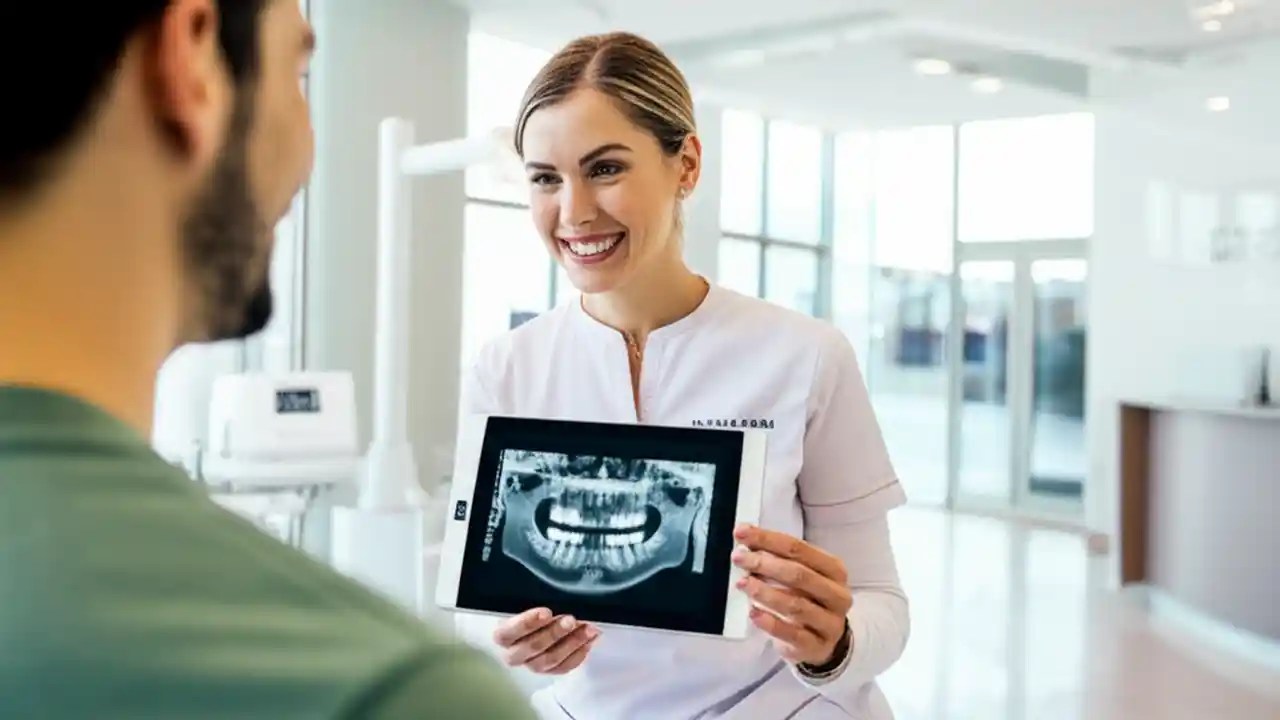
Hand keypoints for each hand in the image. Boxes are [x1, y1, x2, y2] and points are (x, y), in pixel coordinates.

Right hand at [492, 608, 599, 674]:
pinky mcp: (548, 670)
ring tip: (588, 629)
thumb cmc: (528, 606)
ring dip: (572, 643)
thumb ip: (533, 598)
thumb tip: (551, 591)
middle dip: (555, 633)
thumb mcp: (525, 599)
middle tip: (571, 620)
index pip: (508, 632)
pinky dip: (578, 654)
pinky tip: (590, 640)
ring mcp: (532, 664)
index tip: (546, 612)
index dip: (527, 624)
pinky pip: (563, 667)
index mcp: (503, 634)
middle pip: (533, 647)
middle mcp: (514, 654)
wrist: (536, 623)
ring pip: (550, 660)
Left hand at [731, 524, 851, 666]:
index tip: (741, 532)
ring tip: (742, 583)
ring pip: (796, 605)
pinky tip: (753, 613)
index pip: (799, 549)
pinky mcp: (816, 646)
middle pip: (799, 575)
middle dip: (764, 563)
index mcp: (834, 570)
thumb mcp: (800, 577)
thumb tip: (747, 542)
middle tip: (739, 558)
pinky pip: (792, 634)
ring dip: (765, 592)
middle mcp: (837, 595)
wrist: (822, 643)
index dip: (768, 539)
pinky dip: (770, 622)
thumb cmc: (807, 600)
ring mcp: (830, 623)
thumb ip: (777, 559)